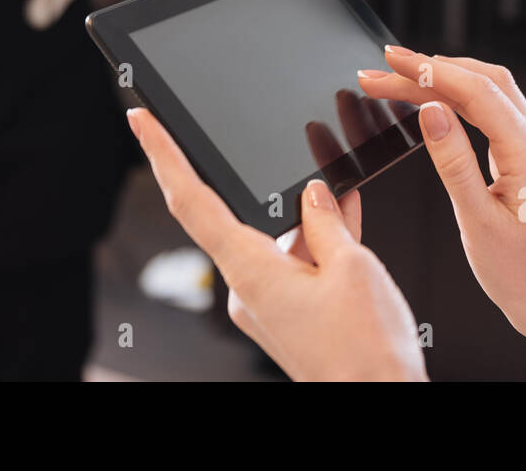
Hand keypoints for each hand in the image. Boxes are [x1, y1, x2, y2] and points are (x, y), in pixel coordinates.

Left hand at [127, 108, 427, 381]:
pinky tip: (345, 221)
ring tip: (348, 201)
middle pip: (246, 218)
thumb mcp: (352, 266)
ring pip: (280, 242)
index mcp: (250, 272)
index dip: (163, 156)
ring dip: (310, 222)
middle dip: (280, 194)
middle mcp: (248, 291)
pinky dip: (317, 245)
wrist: (384, 405)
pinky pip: (295, 266)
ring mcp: (267, 307)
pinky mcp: (288, 318)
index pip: (191, 201)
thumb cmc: (366, 353)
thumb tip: (312, 193)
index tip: (141, 120)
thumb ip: (326, 221)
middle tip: (314, 174)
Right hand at [357, 47, 525, 353]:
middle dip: (429, 69)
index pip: (477, 93)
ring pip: (487, 91)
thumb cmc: (522, 274)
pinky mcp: (525, 155)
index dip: (429, 71)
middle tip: (382, 69)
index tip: (390, 62)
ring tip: (397, 79)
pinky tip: (431, 100)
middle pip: (481, 82)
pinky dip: (456, 97)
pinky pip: (491, 111)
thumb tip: (430, 112)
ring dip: (442, 78)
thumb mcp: (477, 222)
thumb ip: (453, 163)